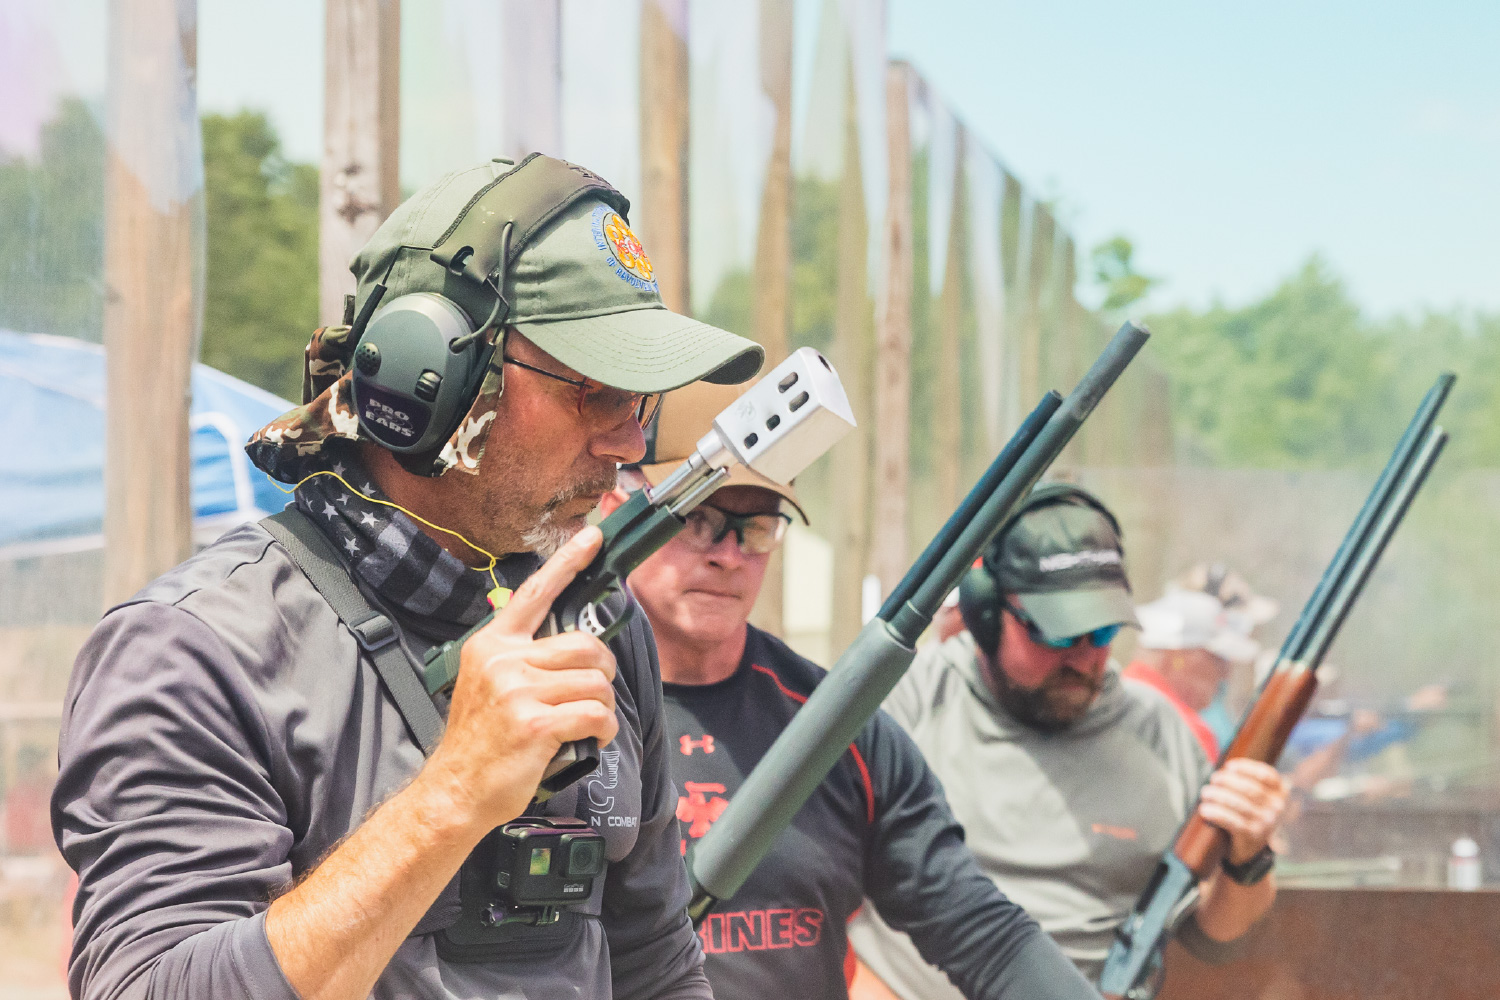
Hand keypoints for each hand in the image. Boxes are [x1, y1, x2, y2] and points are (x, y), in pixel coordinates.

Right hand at [424, 526, 618, 830]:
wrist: (454, 791)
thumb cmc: (480, 743)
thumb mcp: (487, 685)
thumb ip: (521, 659)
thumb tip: (571, 647)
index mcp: (492, 644)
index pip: (535, 593)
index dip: (568, 561)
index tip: (593, 536)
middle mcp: (503, 660)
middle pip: (585, 645)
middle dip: (602, 671)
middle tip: (592, 692)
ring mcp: (518, 690)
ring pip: (596, 681)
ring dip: (602, 706)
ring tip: (584, 723)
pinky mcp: (535, 722)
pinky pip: (595, 714)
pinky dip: (603, 730)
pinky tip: (589, 739)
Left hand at [1198, 758, 1288, 864]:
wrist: (1251, 848)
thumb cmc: (1249, 814)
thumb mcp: (1257, 798)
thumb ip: (1248, 782)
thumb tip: (1224, 767)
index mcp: (1281, 793)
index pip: (1267, 775)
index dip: (1247, 768)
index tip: (1229, 766)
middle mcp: (1277, 808)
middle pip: (1250, 789)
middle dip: (1228, 781)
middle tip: (1213, 779)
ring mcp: (1266, 823)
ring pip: (1239, 804)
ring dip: (1218, 796)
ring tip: (1205, 792)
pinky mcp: (1252, 835)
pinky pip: (1232, 821)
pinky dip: (1216, 813)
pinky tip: (1205, 809)